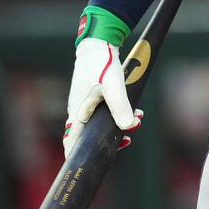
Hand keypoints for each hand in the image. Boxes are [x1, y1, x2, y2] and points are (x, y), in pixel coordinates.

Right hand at [64, 38, 142, 158]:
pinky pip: (103, 112)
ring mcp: (85, 103)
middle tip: (126, 141)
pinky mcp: (92, 95)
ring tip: (137, 123)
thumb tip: (129, 126)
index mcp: (78, 111)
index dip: (76, 155)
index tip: (83, 166)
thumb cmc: (102, 63)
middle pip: (88, 135)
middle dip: (108, 140)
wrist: (99, 41)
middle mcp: (78, 109)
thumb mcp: (113, 85)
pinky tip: (135, 111)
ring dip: (117, 125)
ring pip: (98, 123)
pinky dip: (117, 114)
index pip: (72, 140)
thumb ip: (120, 106)